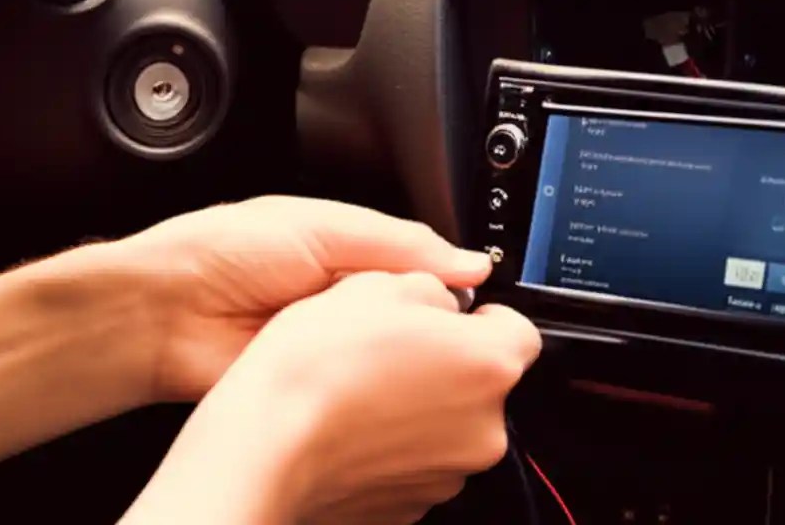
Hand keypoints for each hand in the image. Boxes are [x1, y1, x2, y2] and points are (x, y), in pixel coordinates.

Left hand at [106, 196, 492, 401]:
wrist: (163, 315)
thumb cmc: (222, 253)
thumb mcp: (322, 226)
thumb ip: (397, 242)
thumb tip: (467, 262)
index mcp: (350, 250)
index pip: (422, 266)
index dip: (451, 278)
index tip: (478, 292)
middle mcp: (345, 297)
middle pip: (413, 311)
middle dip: (426, 316)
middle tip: (437, 319)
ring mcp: (333, 343)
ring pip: (394, 352)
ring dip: (397, 349)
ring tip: (393, 340)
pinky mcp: (320, 383)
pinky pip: (363, 386)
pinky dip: (371, 382)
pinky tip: (372, 373)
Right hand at [121, 271, 541, 524]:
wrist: (265, 446)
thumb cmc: (316, 366)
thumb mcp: (379, 282)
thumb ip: (433, 286)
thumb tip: (443, 298)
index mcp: (490, 364)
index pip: (519, 328)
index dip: (482, 315)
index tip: (453, 313)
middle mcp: (483, 428)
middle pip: (482, 383)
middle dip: (446, 363)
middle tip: (393, 346)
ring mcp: (447, 474)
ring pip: (447, 425)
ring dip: (419, 405)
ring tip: (361, 386)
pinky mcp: (410, 505)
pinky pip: (414, 462)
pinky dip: (392, 444)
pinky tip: (351, 424)